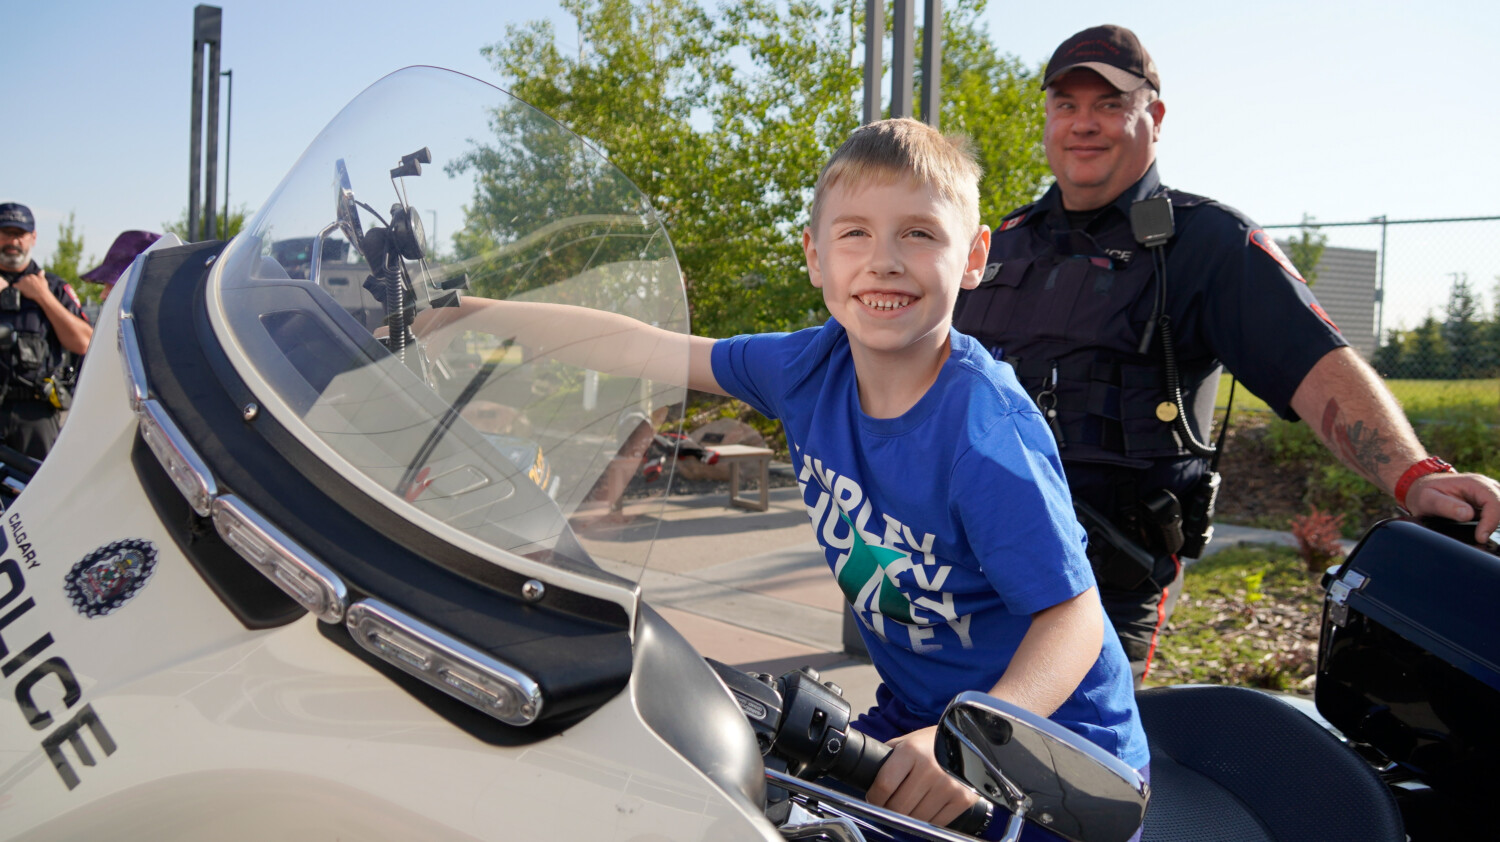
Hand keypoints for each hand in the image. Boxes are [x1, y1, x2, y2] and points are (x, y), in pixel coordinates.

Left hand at [13, 270, 47, 302]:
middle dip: (25, 283)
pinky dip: (16, 286)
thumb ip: (41, 275)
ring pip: (19, 282)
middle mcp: (26, 277)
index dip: (30, 281)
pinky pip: (15, 285)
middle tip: (29, 288)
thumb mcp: (43, 280)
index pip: (28, 277)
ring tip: (25, 289)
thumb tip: (42, 270)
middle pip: (23, 279)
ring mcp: (22, 282)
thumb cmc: (43, 288)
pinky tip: (18, 289)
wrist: (41, 294)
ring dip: (21, 285)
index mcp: (31, 275)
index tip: (32, 285)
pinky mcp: (19, 286)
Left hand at [864, 725, 978, 826]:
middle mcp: (930, 768)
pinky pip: (936, 823)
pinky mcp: (963, 798)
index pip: (884, 785)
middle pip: (898, 807)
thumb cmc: (931, 743)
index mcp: (911, 751)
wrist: (968, 740)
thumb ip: (888, 759)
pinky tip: (927, 808)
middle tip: (890, 805)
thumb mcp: (906, 742)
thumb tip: (866, 778)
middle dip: (889, 809)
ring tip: (910, 805)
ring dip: (908, 816)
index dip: (874, 797)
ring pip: (916, 818)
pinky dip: (928, 820)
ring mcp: (948, 785)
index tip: (874, 799)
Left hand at [1406, 471, 1499, 544]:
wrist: (1422, 486)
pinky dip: (1494, 520)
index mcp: (1474, 483)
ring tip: (1482, 534)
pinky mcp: (1488, 501)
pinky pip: (1497, 510)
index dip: (1491, 521)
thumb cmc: (1424, 492)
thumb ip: (1447, 506)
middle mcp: (1485, 485)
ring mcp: (1489, 492)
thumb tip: (1468, 515)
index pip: (1494, 502)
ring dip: (1496, 521)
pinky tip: (1483, 530)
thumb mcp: (1429, 499)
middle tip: (1481, 538)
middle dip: (1495, 523)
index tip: (1480, 537)